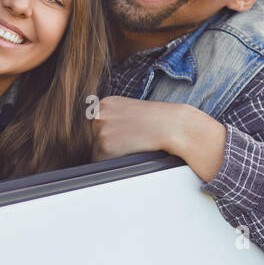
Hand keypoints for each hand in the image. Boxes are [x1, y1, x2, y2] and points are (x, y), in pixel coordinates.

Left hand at [89, 96, 226, 181]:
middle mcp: (99, 113)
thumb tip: (94, 131)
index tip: (119, 136)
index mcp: (105, 103)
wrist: (173, 125)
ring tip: (131, 144)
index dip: (105, 134)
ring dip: (108, 153)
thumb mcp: (129, 110)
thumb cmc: (156, 120)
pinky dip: (112, 161)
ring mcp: (100, 128)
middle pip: (90, 138)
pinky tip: (129, 151)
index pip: (92, 125)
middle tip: (128, 140)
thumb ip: (111, 117)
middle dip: (104, 143)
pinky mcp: (105, 145)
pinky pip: (99, 161)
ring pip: (93, 150)